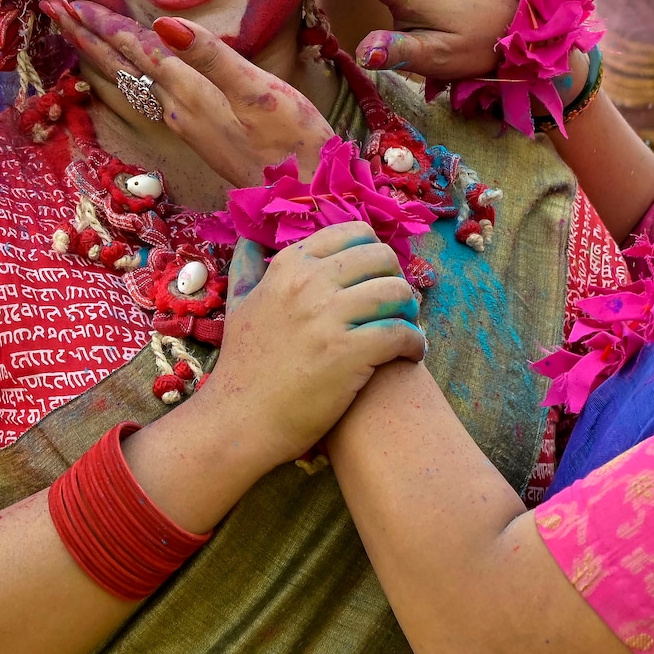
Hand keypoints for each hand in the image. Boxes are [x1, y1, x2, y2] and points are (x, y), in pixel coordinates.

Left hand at [43, 0, 335, 185]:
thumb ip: (211, 56)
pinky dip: (127, 73)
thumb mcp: (257, 91)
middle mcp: (176, 109)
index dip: (102, 23)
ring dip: (101, 53)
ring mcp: (185, 123)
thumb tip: (163, 25)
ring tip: (76, 31)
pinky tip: (128, 72)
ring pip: (130, 81)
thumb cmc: (293, 140)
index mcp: (188, 92)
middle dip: (87, 35)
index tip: (66, 0)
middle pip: (120, 66)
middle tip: (52, 7)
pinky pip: (146, 94)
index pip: (135, 49)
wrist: (308, 196)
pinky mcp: (199, 132)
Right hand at [199, 222, 424, 467]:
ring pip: (397, 292)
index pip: (354, 233)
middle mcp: (309, 283)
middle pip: (382, 258)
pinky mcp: (348, 353)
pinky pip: (401, 333)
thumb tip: (248, 241)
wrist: (239, 419)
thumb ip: (246, 268)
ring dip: (410, 311)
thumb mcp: (238, 305)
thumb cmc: (243, 365)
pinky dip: (414, 343)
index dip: (375, 255)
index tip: (376, 279)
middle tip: (397, 306)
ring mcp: (329, 317)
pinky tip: (410, 355)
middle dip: (397, 280)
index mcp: (289, 266)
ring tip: (406, 329)